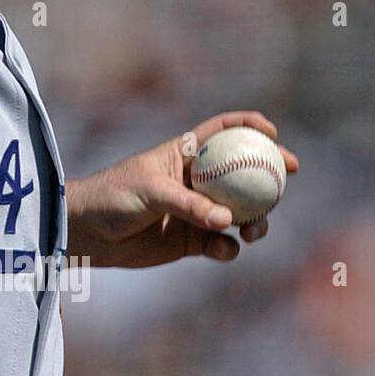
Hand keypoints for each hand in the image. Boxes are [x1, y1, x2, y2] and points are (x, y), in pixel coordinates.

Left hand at [65, 111, 299, 267]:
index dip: (249, 126)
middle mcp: (195, 181)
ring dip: (255, 220)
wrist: (87, 232)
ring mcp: (196, 211)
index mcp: (184, 154)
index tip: (273, 132)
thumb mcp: (149, 191)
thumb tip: (228, 221)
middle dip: (269, 175)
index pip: (222, 131)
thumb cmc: (112, 196)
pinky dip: (228, 247)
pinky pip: (223, 244)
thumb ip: (188, 204)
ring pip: (240, 213)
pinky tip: (220, 249)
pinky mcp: (192, 241)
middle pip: (243, 172)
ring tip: (254, 231)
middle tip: (287, 180)